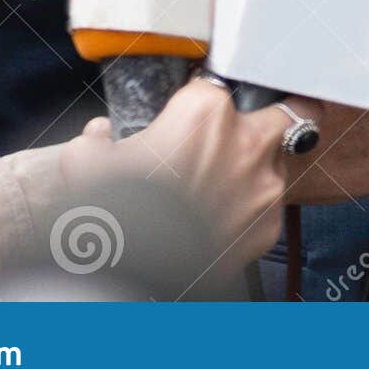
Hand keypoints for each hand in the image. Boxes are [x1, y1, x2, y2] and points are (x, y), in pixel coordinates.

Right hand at [61, 79, 291, 271]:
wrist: (136, 282)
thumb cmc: (117, 220)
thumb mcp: (86, 166)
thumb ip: (95, 141)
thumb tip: (97, 136)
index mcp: (205, 112)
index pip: (214, 86)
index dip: (197, 102)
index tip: (186, 117)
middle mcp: (246, 142)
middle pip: (282, 109)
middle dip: (265, 118)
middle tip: (237, 134)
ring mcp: (265, 185)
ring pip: (280, 160)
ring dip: (258, 166)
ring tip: (223, 184)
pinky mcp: (270, 226)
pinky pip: (269, 207)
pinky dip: (252, 210)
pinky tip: (222, 219)